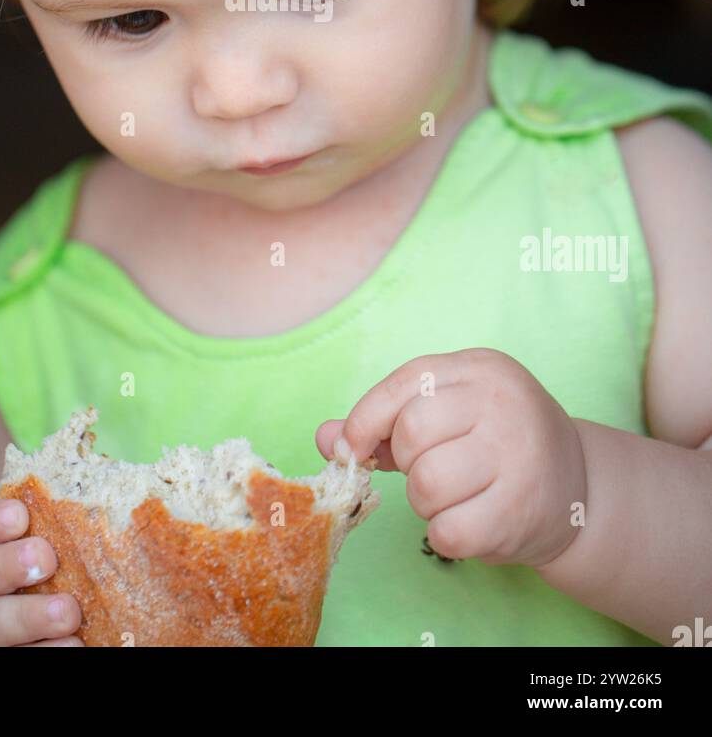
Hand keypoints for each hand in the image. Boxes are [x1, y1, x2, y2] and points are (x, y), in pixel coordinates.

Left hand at [316, 348, 586, 567]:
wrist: (577, 486)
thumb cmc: (496, 443)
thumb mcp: (449, 413)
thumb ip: (385, 422)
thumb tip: (325, 438)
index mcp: (480, 369)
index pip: (407, 383)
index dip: (368, 418)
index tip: (355, 446)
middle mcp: (503, 403)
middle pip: (413, 433)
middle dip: (407, 462)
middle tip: (430, 469)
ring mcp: (518, 456)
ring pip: (427, 485)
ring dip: (425, 501)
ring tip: (453, 496)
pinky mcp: (521, 511)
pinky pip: (449, 531)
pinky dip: (445, 534)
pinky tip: (469, 522)